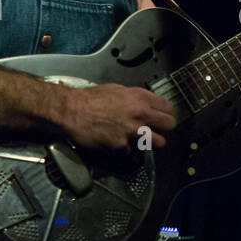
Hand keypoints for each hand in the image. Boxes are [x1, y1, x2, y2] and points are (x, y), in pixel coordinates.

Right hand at [56, 84, 174, 149]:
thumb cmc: (88, 99)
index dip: (166, 112)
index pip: (168, 106)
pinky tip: (119, 144)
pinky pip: (132, 151)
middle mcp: (139, 113)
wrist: (71, 110)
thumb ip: (134, 97)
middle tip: (159, 130)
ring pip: (158, 141)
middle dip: (165, 128)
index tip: (163, 116)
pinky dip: (126, 149)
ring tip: (144, 141)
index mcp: (139, 97)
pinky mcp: (121, 145)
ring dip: (153, 142)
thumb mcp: (116, 89)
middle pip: (169, 124)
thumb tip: (143, 103)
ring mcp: (131, 131)